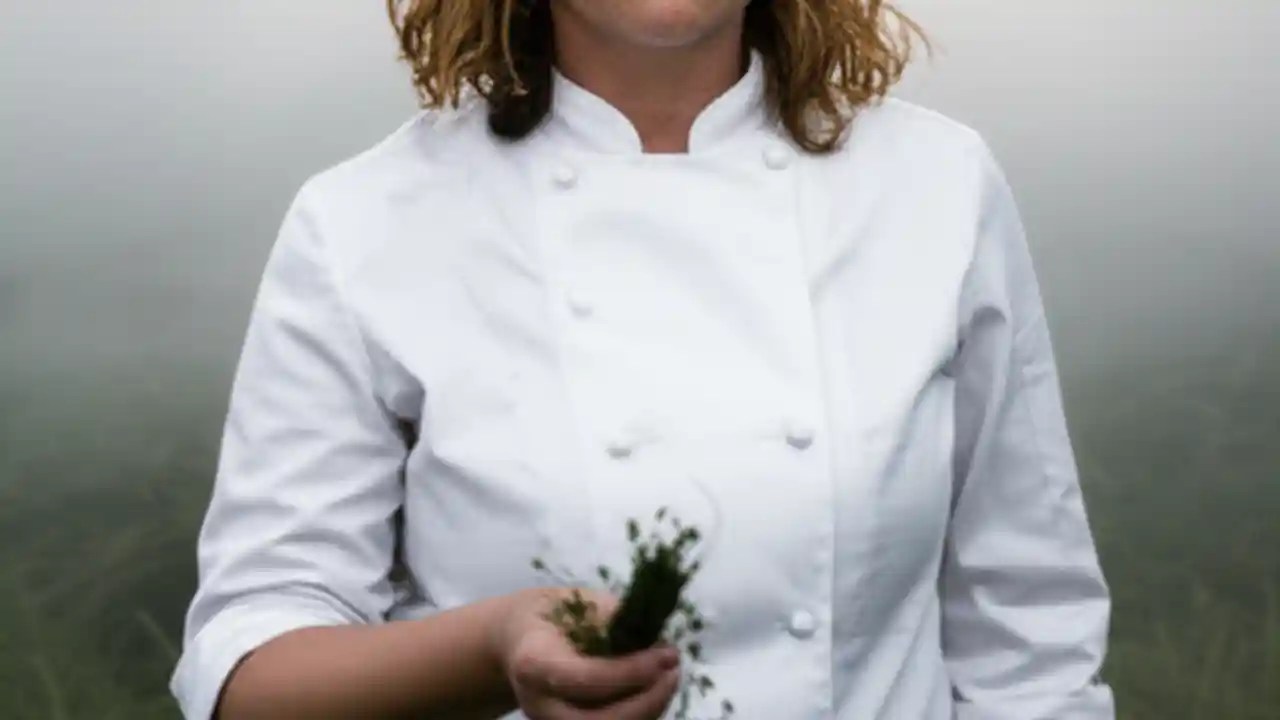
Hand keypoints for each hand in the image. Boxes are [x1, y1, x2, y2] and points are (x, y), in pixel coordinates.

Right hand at [494, 588, 681, 719]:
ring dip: (648, 710)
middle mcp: (539, 704)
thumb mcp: (582, 604)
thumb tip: (661, 644)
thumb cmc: (554, 615)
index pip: (585, 679)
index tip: (666, 654)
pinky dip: (640, 714)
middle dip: (646, 702)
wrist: (518, 641)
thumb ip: (618, 623)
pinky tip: (655, 688)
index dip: (630, 672)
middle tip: (674, 671)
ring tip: (670, 677)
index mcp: (533, 663)